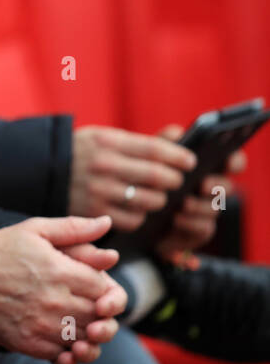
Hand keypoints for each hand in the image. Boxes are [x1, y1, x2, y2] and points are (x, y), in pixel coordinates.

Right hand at [0, 216, 125, 363]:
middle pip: (97, 316)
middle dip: (95, 311)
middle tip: (80, 303)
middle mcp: (56, 301)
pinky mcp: (29, 343)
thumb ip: (75, 228)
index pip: (104, 290)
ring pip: (83, 338)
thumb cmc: (2, 250)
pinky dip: (65, 347)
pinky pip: (62, 353)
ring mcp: (43, 325)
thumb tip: (106, 223)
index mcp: (61, 271)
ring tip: (68, 318)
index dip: (103, 290)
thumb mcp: (36, 230)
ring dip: (82, 331)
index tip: (89, 286)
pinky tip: (54, 331)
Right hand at [68, 125, 195, 229]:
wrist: (42, 171)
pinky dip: (142, 216)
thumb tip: (180, 134)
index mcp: (108, 142)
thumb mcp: (106, 138)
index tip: (189, 161)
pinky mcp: (95, 211)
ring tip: (160, 196)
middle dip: (175, 180)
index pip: (155, 149)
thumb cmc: (83, 153)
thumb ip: (143, 140)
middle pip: (157, 176)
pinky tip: (139, 209)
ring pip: (149, 201)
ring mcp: (99, 189)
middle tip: (177, 181)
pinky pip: (133, 219)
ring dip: (161, 200)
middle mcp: (104, 165)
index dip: (178, 156)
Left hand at [152, 124, 242, 268]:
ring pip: (214, 209)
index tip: (227, 161)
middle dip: (217, 186)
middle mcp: (211, 188)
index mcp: (205, 166)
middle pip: (227, 187)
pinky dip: (191, 224)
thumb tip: (176, 133)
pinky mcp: (197, 230)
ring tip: (182, 204)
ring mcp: (205, 210)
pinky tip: (176, 219)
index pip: (231, 161)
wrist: (129, 209)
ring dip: (199, 206)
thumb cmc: (144, 176)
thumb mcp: (149, 157)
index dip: (234, 160)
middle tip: (201, 185)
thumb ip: (163, 143)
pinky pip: (204, 229)